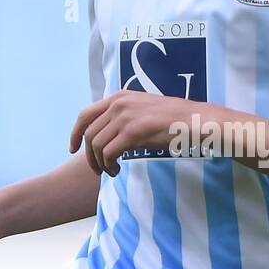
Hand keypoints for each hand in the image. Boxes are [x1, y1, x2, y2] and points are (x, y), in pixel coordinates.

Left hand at [69, 90, 205, 174]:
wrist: (196, 121)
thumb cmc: (175, 120)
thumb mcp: (144, 110)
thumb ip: (126, 116)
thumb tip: (111, 135)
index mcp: (120, 97)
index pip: (85, 114)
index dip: (75, 134)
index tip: (73, 149)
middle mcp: (119, 104)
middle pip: (88, 133)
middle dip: (88, 156)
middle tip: (97, 170)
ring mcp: (125, 117)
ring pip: (96, 145)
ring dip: (100, 163)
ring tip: (111, 172)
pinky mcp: (133, 132)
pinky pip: (108, 153)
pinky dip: (109, 166)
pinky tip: (117, 171)